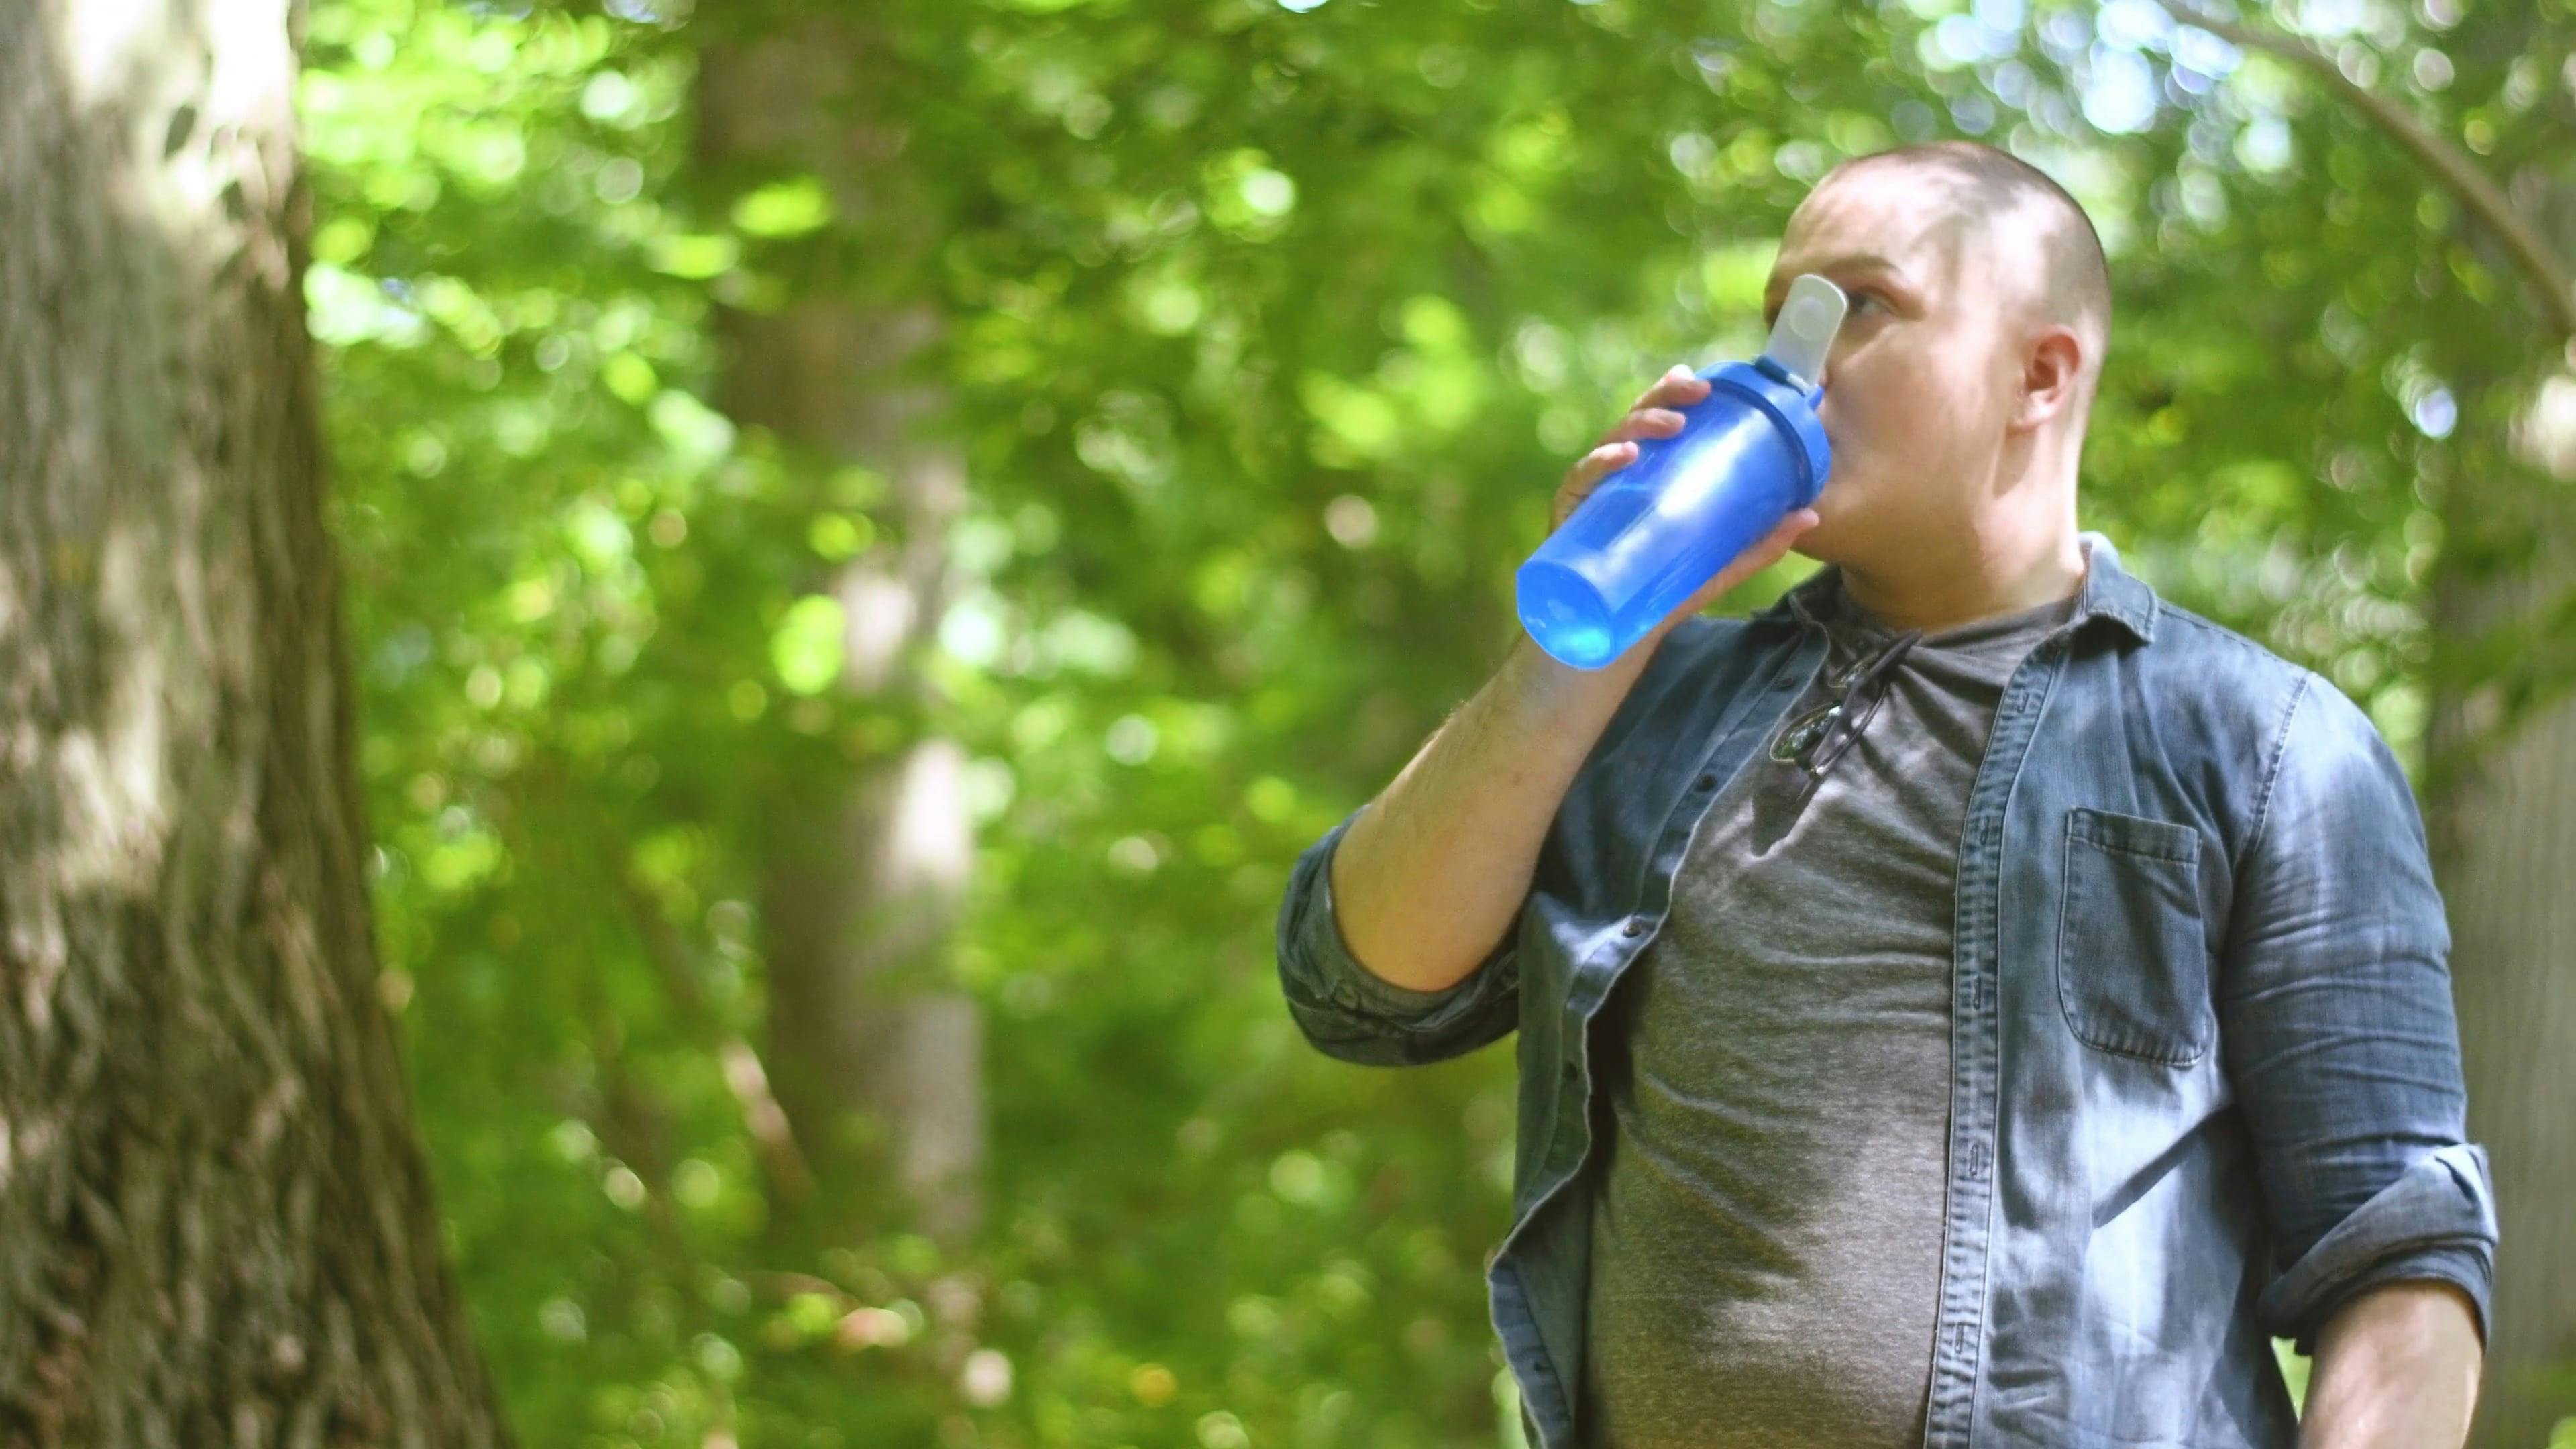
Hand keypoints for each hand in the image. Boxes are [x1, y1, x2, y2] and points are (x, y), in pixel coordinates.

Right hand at [1550, 364, 1820, 650]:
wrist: (1612, 645)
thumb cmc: (1659, 596)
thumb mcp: (1716, 566)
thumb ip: (1757, 543)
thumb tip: (1811, 515)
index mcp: (1647, 475)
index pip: (1659, 421)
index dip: (1676, 393)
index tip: (1705, 380)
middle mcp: (1617, 477)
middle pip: (1635, 420)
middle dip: (1664, 397)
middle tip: (1698, 392)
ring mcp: (1591, 495)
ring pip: (1610, 442)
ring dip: (1641, 424)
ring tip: (1673, 425)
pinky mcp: (1568, 519)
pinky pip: (1580, 481)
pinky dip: (1601, 463)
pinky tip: (1625, 458)